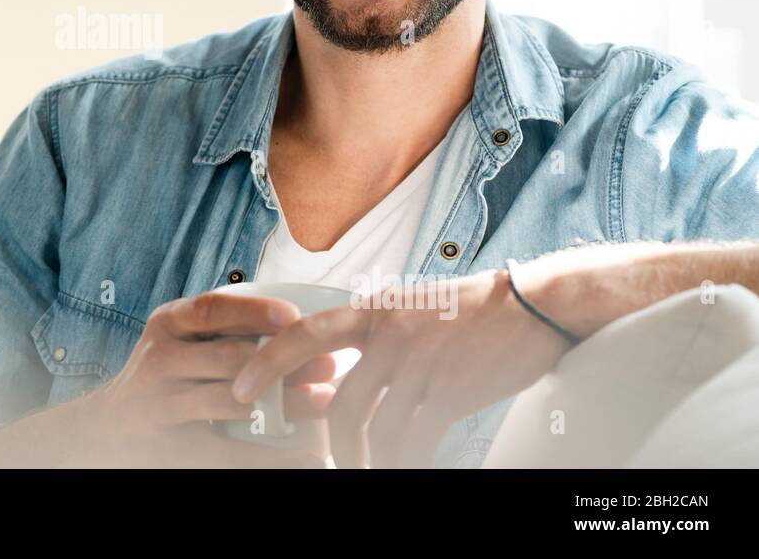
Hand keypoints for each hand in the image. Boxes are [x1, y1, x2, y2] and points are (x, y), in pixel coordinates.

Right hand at [66, 290, 336, 466]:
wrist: (108, 427)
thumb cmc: (163, 375)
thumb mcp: (177, 339)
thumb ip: (219, 326)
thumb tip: (298, 320)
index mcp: (166, 323)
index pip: (212, 308)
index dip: (256, 311)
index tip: (297, 316)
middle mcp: (159, 360)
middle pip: (229, 357)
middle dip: (285, 361)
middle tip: (329, 365)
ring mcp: (161, 405)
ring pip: (232, 402)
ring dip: (285, 403)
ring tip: (324, 403)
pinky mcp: (171, 446)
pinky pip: (229, 453)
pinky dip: (273, 457)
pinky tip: (306, 456)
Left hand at [230, 269, 575, 467]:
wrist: (535, 305)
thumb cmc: (470, 309)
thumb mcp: (409, 305)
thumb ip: (373, 331)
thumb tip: (343, 366)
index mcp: (372, 309)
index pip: (304, 336)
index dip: (266, 366)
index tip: (240, 392)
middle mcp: (390, 333)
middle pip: (343, 405)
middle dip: (329, 446)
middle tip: (322, 462)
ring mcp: (422, 362)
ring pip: (378, 430)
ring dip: (369, 461)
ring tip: (368, 470)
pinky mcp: (452, 389)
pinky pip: (416, 439)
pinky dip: (407, 460)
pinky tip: (408, 465)